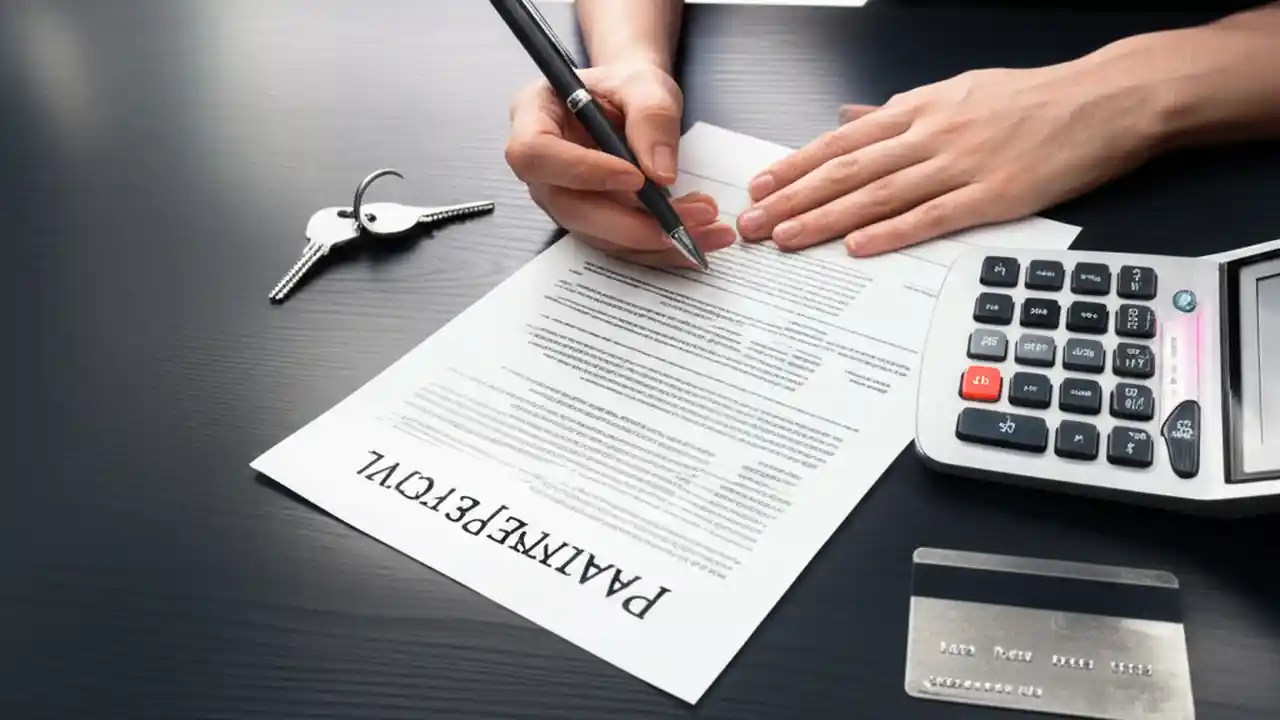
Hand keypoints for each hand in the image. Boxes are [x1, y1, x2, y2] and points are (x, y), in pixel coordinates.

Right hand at [505, 62, 736, 267]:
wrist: (632, 103)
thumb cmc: (627, 86)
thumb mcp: (644, 83)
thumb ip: (651, 117)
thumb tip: (660, 174)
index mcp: (534, 116)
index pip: (536, 153)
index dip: (581, 172)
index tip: (634, 177)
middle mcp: (541, 167)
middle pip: (568, 208)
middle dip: (629, 223)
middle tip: (684, 222)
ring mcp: (561, 198)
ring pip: (598, 234)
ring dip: (653, 239)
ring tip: (708, 228)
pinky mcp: (589, 221)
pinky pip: (620, 244)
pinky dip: (660, 247)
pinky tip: (698, 237)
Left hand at [737, 63, 1162, 255]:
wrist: (1105, 99)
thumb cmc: (1032, 97)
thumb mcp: (956, 91)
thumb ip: (898, 110)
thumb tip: (848, 114)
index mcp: (921, 109)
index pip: (843, 140)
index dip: (798, 165)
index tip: (761, 187)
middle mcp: (931, 134)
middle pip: (848, 169)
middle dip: (794, 198)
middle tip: (753, 223)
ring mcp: (962, 164)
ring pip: (878, 194)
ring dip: (826, 218)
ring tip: (785, 238)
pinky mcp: (995, 195)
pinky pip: (933, 216)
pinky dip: (891, 232)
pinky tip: (856, 247)